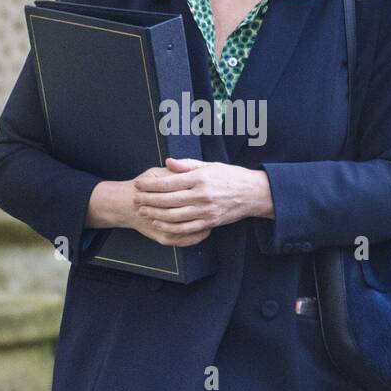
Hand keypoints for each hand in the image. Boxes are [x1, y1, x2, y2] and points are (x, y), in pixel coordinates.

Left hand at [130, 157, 273, 245]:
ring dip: (155, 214)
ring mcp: (206, 211)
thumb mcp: (209, 165)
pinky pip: (185, 228)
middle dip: (148, 200)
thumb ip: (187, 165)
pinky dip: (169, 227)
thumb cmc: (231, 176)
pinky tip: (159, 223)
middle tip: (135, 198)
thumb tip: (167, 162)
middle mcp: (202, 195)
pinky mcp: (209, 223)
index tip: (139, 184)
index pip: (168, 182)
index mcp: (200, 178)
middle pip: (167, 200)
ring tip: (143, 210)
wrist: (254, 193)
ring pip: (174, 216)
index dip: (150, 185)